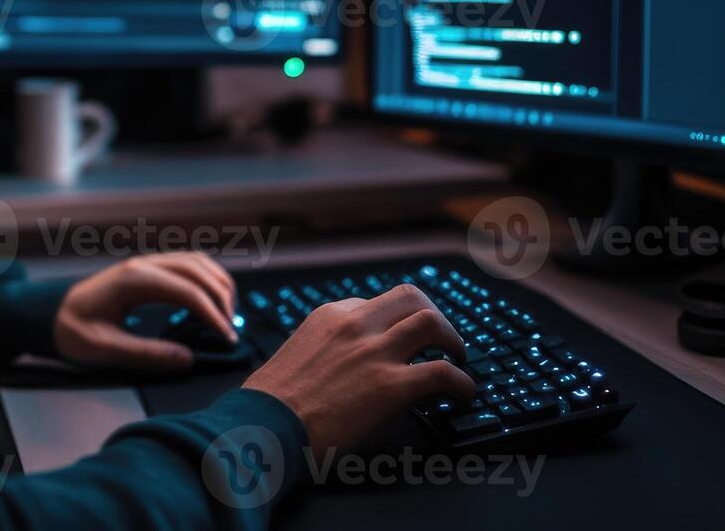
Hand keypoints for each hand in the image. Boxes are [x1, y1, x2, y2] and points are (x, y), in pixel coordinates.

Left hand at [53, 253, 238, 371]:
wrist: (52, 313)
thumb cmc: (74, 331)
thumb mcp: (103, 349)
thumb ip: (145, 354)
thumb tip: (187, 359)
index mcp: (133, 280)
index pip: (185, 290)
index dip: (211, 313)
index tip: (226, 338)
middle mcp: (144, 264)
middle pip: (197, 270)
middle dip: (221, 298)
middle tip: (231, 332)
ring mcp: (148, 263)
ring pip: (197, 262)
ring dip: (218, 284)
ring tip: (227, 317)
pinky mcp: (150, 270)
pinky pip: (188, 265)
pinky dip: (208, 280)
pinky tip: (213, 302)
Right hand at [242, 284, 475, 453]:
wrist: (261, 427)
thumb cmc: (268, 404)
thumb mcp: (292, 357)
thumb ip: (319, 351)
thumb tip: (334, 368)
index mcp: (329, 316)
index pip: (374, 303)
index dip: (393, 322)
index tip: (400, 340)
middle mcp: (355, 325)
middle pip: (410, 297)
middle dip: (432, 316)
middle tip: (440, 340)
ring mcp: (374, 353)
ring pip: (431, 322)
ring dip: (452, 340)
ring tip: (458, 359)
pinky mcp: (389, 386)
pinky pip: (442, 372)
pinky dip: (461, 382)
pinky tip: (463, 395)